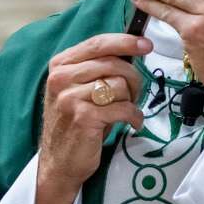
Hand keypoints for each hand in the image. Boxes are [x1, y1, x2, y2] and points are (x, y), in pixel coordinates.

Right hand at [34, 34, 146, 203]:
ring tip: (126, 110)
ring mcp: (70, 98)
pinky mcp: (84, 117)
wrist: (58, 162)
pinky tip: (131, 123)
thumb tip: (132, 49)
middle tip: (134, 93)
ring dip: (131, 99)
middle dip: (133, 78)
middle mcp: (61, 78)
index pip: (98, 43)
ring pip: (120, 85)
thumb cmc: (74, 122)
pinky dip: (134, 116)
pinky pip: (123, 108)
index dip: (126, 41)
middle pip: (114, 63)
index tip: (146, 45)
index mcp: (60, 65)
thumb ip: (96, 68)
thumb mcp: (77, 89)